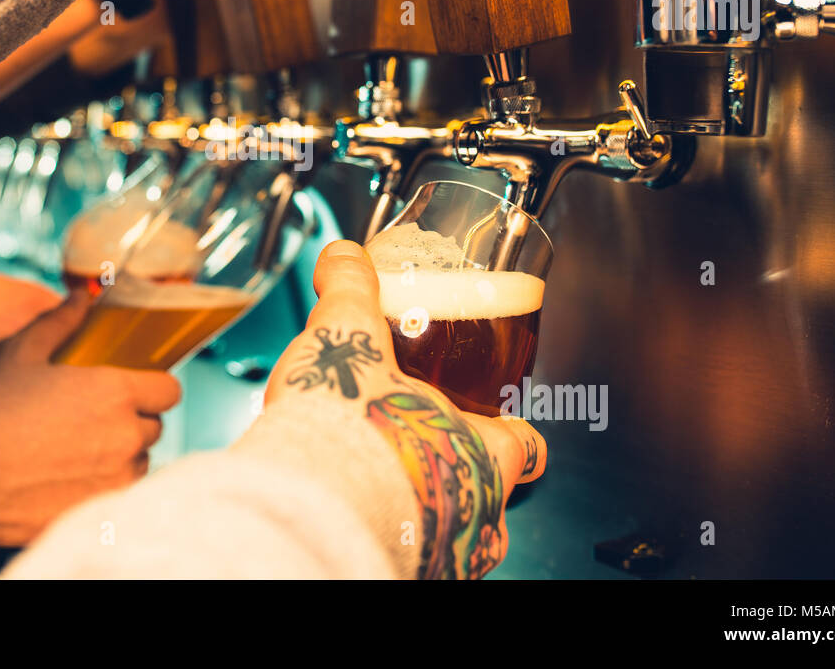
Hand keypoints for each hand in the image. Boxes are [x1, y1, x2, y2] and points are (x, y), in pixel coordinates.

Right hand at [0, 293, 181, 546]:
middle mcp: (126, 437)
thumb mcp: (20, 352)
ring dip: (120, 456)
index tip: (134, 389)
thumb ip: (60, 321)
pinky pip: (117, 496)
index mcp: (116, 393)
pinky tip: (67, 479)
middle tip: (94, 419)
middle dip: (132, 421)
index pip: (169, 391)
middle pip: (153, 427)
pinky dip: (102, 487)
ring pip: (138, 464)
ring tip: (78, 450)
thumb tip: (83, 297)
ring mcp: (116, 480)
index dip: (154, 387)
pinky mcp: (99, 513)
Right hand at [267, 241, 544, 578]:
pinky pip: (405, 558)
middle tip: (416, 451)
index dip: (514, 433)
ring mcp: (442, 555)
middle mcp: (473, 514)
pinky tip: (351, 516)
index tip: (502, 420)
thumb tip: (345, 258)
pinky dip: (385, 537)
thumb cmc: (349, 436)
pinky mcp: (399, 576)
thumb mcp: (349, 338)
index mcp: (482, 452)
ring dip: (422, 512)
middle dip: (455, 474)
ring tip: (379, 490)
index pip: (526, 447)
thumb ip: (352, 290)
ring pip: (449, 535)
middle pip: (489, 498)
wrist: (308, 509)